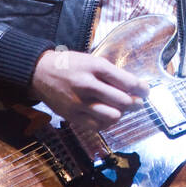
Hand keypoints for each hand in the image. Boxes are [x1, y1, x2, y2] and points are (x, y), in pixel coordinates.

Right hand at [29, 48, 150, 134]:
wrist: (40, 73)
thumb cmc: (70, 65)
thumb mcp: (91, 60)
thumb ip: (112, 74)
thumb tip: (135, 88)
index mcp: (94, 67)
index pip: (127, 81)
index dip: (141, 89)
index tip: (145, 91)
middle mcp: (87, 85)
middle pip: (122, 101)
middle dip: (135, 103)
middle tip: (137, 102)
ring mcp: (79, 103)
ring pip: (112, 116)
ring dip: (121, 114)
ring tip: (122, 109)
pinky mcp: (72, 116)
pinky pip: (98, 125)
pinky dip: (106, 122)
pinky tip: (107, 115)